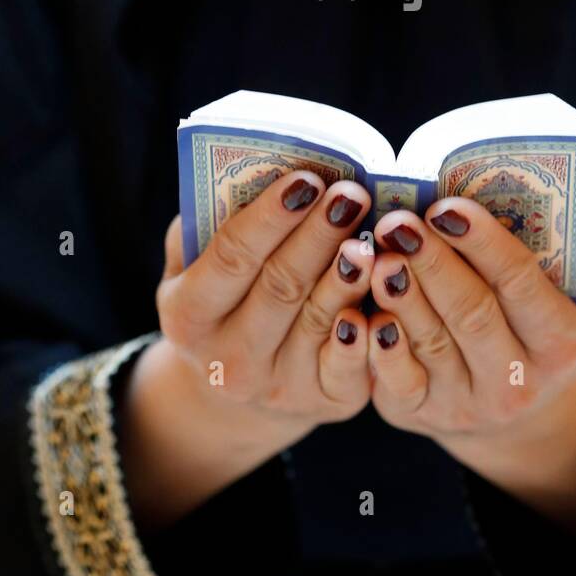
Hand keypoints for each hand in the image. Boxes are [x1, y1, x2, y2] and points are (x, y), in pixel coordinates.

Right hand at [120, 170, 373, 528]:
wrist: (241, 376)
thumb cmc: (227, 293)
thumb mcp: (197, 264)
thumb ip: (212, 224)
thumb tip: (254, 173)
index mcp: (189, 315)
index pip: (231, 257)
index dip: (270, 217)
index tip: (306, 178)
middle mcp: (227, 358)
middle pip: (280, 286)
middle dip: (318, 236)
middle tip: (351, 194)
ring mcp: (277, 386)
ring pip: (319, 321)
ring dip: (350, 276)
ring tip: (373, 237)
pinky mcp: (325, 402)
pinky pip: (352, 367)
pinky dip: (371, 332)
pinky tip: (387, 294)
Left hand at [366, 201, 575, 529]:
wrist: (515, 404)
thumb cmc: (535, 320)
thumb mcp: (569, 294)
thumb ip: (559, 250)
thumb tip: (526, 188)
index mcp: (562, 341)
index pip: (520, 282)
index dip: (482, 243)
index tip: (445, 207)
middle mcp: (520, 380)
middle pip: (471, 313)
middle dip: (431, 263)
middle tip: (397, 222)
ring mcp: (468, 403)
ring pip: (429, 341)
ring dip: (400, 294)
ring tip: (376, 254)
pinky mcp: (421, 413)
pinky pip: (397, 381)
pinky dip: (379, 345)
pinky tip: (360, 311)